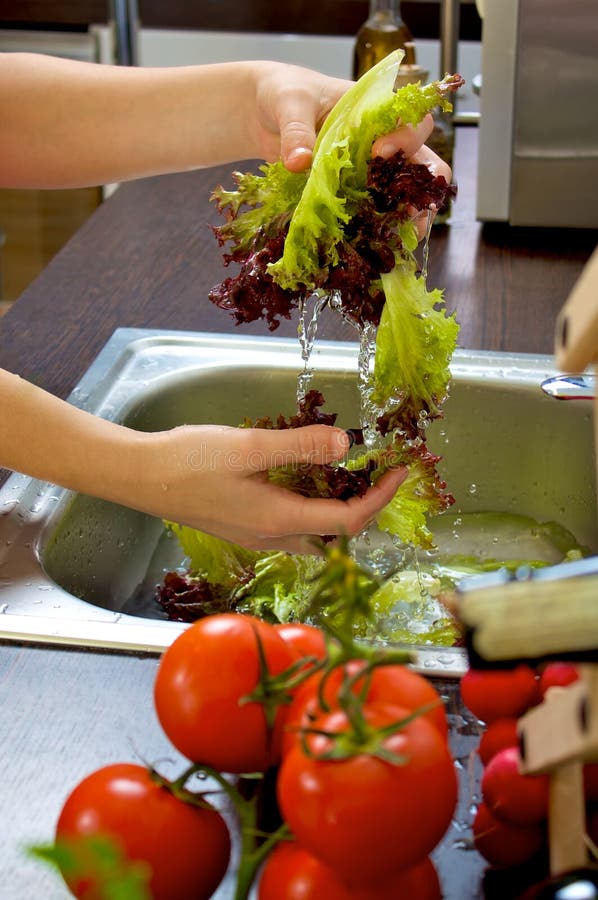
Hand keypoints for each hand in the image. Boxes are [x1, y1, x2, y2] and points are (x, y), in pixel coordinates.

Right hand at [132, 423, 407, 553]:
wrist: (142, 477)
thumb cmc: (191, 460)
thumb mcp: (250, 446)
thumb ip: (300, 445)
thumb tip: (346, 444)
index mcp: (280, 520)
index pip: (349, 519)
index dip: (381, 498)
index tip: (399, 470)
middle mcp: (273, 537)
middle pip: (336, 535)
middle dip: (365, 508)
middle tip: (378, 475)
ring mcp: (257, 537)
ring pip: (315, 535)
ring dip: (339, 511)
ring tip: (350, 477)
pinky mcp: (243, 527)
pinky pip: (293, 527)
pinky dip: (314, 508)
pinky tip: (306, 480)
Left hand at [253, 66, 450, 228]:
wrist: (264, 111)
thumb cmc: (283, 93)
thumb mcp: (288, 102)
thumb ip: (296, 129)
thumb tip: (299, 162)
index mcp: (373, 109)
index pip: (409, 120)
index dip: (405, 138)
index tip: (381, 153)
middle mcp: (380, 138)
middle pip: (421, 160)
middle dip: (424, 186)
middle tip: (414, 210)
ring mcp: (367, 167)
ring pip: (404, 189)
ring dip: (408, 212)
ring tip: (407, 236)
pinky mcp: (350, 189)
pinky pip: (372, 207)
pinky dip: (377, 223)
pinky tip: (377, 241)